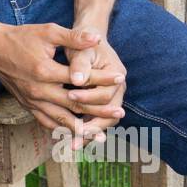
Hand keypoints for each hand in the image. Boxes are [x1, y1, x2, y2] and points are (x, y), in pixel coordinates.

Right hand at [0, 20, 125, 142]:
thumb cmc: (21, 37)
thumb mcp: (47, 31)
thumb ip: (73, 37)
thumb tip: (97, 38)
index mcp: (45, 71)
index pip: (81, 79)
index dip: (103, 79)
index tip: (121, 78)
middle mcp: (39, 90)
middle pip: (75, 105)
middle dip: (99, 111)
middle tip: (120, 113)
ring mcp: (32, 101)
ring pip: (61, 120)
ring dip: (82, 129)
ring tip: (101, 135)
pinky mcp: (27, 106)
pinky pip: (47, 123)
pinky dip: (62, 130)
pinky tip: (75, 134)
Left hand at [65, 27, 126, 143]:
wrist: (87, 41)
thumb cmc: (83, 44)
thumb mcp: (82, 51)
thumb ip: (80, 65)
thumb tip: (76, 81)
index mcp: (117, 75)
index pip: (105, 94)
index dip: (88, 97)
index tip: (70, 97)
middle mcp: (118, 89)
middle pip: (110, 115)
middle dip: (92, 127)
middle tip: (75, 138)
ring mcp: (111, 98)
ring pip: (103, 121)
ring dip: (88, 134)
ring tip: (71, 145)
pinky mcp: (100, 103)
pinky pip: (95, 120)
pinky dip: (84, 129)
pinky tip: (68, 139)